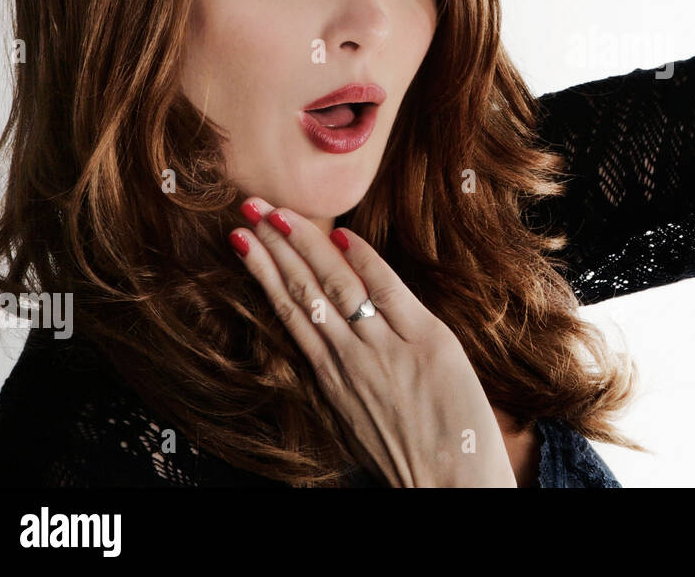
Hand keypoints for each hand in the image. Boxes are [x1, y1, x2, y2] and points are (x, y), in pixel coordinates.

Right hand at [227, 198, 516, 486]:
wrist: (449, 488)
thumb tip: (337, 339)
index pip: (290, 312)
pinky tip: (344, 237)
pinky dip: (366, 262)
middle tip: (248, 207)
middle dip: (274, 246)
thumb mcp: (360, 417)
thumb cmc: (412, 455)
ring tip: (277, 211)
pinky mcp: (427, 345)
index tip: (244, 239)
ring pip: (336, 287)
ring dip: (304, 244)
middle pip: (304, 292)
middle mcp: (350, 361)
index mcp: (331, 378)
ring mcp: (385, 351)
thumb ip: (347, 374)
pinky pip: (390, 293)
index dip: (265, 273)